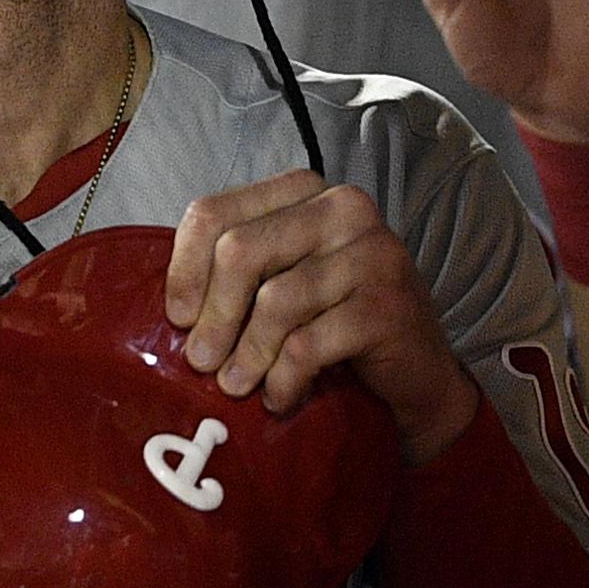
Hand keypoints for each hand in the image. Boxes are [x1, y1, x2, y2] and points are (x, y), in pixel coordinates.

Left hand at [167, 172, 480, 464]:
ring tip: (238, 386)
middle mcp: (342, 208)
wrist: (416, 372)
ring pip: (274, 301)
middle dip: (213, 316)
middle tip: (201, 363)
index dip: (184, 268)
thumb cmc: (336, 323)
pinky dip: (284, 379)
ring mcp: (372, 252)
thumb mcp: (283, 280)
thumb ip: (236, 271)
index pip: (214, 211)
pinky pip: (309, 344)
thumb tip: (172, 305)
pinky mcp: (386, 305)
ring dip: (247, 356)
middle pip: (239, 251)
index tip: (176, 318)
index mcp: (304, 191)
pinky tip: (280, 397)